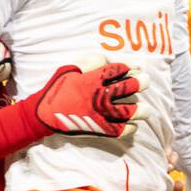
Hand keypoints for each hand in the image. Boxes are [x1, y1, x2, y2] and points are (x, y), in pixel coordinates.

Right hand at [25, 57, 142, 138]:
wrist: (44, 114)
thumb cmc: (57, 89)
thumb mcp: (70, 68)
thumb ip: (89, 62)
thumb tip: (107, 60)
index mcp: (93, 79)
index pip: (118, 69)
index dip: (130, 66)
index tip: (136, 67)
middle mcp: (99, 95)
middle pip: (127, 88)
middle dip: (139, 83)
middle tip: (145, 81)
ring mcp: (101, 114)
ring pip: (129, 111)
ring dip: (140, 110)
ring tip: (146, 109)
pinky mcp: (100, 129)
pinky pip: (120, 130)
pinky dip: (130, 128)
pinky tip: (133, 124)